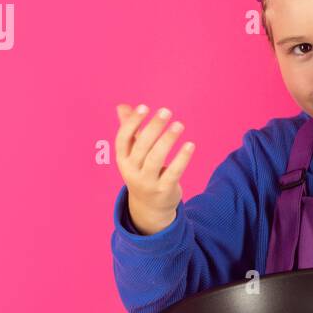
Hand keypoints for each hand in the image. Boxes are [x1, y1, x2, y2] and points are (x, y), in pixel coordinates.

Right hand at [114, 103, 195, 234]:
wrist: (149, 206)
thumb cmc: (142, 171)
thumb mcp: (133, 154)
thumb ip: (130, 130)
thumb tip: (122, 106)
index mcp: (122, 160)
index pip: (122, 139)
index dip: (132, 123)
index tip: (144, 107)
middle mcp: (132, 171)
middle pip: (141, 147)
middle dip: (153, 128)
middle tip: (166, 111)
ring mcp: (147, 182)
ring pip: (156, 159)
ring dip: (168, 140)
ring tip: (179, 125)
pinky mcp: (164, 190)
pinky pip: (173, 172)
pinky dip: (182, 158)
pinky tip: (191, 145)